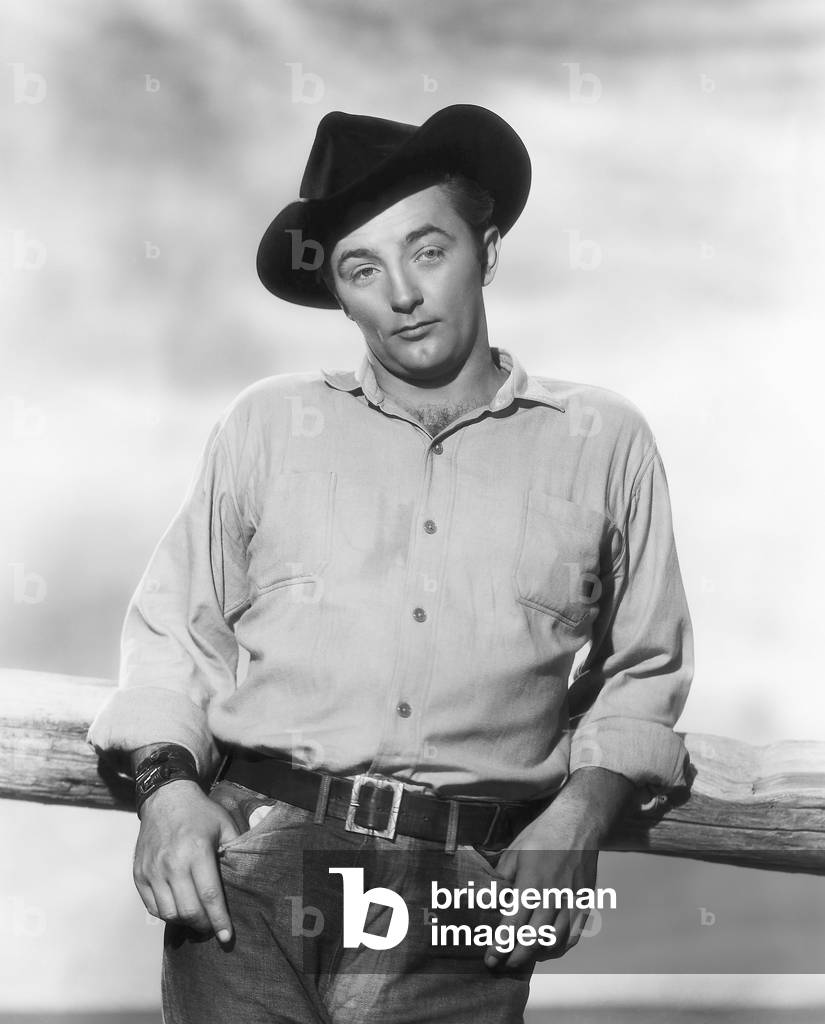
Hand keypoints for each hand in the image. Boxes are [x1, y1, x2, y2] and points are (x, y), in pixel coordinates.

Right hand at [132, 779, 240, 942]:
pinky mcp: (139, 874)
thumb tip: (247, 876)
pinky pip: (152, 907)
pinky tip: (179, 908)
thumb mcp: (225, 824)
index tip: (227, 938)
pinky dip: (166, 914)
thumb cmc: (200, 813)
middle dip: (204, 925)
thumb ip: (236, 850)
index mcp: (196, 851)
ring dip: (185, 922)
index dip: (219, 920)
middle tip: (213, 926)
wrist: (165, 798)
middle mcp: (171, 863)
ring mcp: (152, 870)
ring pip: (169, 913)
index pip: (209, 895)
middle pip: (188, 910)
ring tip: (197, 918)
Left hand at [483, 767, 634, 970]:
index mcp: (531, 885)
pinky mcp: (583, 904)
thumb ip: (501, 880)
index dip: (500, 945)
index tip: (490, 958)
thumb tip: (488, 901)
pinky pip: (573, 935)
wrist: (577, 825)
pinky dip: (558, 947)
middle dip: (515, 957)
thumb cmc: (542, 836)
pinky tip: (546, 948)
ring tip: (521, 957)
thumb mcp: (513, 852)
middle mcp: (552, 898)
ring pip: (553, 942)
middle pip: (532, 940)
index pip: (513, 924)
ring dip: (535, 954)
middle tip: (502, 963)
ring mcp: (570, 903)